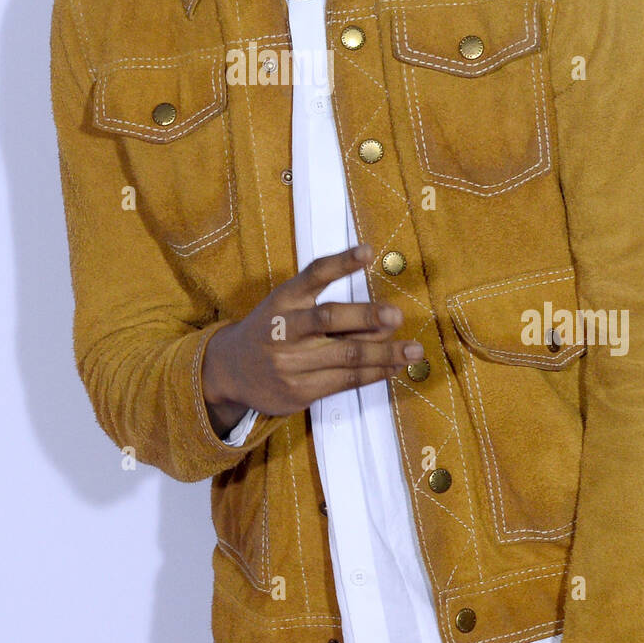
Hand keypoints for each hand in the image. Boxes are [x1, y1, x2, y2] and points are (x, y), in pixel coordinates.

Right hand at [202, 243, 423, 434]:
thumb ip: (332, 310)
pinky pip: (345, 382)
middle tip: (396, 315)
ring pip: (345, 355)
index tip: (367, 251)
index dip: (341, 263)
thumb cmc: (272, 331)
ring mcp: (290, 362)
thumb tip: (386, 320)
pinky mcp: (299, 391)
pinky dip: (374, 374)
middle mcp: (284, 328)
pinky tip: (393, 368)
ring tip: (414, 350)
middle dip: (366, 316)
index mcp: (283, 299)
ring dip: (385, 353)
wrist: (230, 371)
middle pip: (329, 318)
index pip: (313, 275)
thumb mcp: (289, 309)